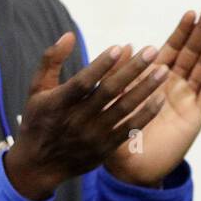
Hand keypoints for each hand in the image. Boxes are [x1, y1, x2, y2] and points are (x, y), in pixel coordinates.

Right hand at [4, 34, 169, 200]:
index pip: (83, 82)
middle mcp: (77, 120)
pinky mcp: (105, 148)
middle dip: (133, 69)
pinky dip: (146, 114)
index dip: (101, 65)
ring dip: (146, 88)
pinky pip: (130, 129)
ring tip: (164, 70)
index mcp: (58, 103)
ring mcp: (93, 136)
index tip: (120, 47)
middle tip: (153, 50)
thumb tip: (70, 35)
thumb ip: (51, 60)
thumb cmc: (39, 119)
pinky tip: (160, 98)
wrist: (40, 165)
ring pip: (124, 109)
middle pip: (109, 92)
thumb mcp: (37, 89)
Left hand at [103, 5, 200, 186]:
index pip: (172, 49)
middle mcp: (174, 85)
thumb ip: (120, 73)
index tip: (191, 13)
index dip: (182, 31)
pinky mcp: (195, 114)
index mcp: (154, 78)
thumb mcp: (114, 99)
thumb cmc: (118, 132)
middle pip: (193, 53)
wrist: (130, 166)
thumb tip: (128, 44)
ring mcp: (187, 99)